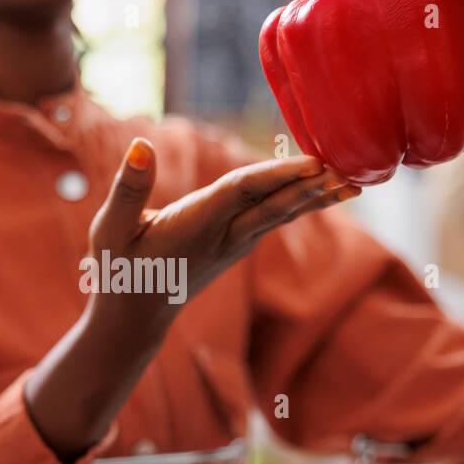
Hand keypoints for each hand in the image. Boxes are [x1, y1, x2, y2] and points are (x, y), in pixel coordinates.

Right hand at [24, 137, 358, 463]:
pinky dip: (301, 202)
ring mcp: (234, 244)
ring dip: (316, 197)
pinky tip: (325, 191)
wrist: (135, 317)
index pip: (241, 192)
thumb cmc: (119, 270)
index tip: (313, 162)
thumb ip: (129, 189)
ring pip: (280, 214)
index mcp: (195, 227)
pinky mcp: (237, 245)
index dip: (276, 176)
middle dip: (312, 188)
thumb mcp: (109, 230)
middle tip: (351, 170)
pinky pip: (275, 218)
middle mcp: (222, 237)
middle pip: (274, 206)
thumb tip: (141, 146)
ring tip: (353, 181)